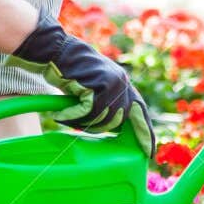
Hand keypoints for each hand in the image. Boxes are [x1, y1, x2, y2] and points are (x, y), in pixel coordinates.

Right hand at [5, 18, 155, 154]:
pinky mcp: (98, 86)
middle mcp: (122, 83)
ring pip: (102, 119)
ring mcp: (112, 83)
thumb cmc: (70, 72)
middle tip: (78, 123)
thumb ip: (107, 102)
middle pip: (117, 120)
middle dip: (98, 127)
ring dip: (82, 122)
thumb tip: (112, 127)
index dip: (144, 133)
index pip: (140, 112)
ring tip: (66, 115)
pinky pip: (88, 113)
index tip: (148, 152)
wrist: (55, 51)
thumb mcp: (95, 86)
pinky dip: (72, 117)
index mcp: (124, 84)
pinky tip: (60, 115)